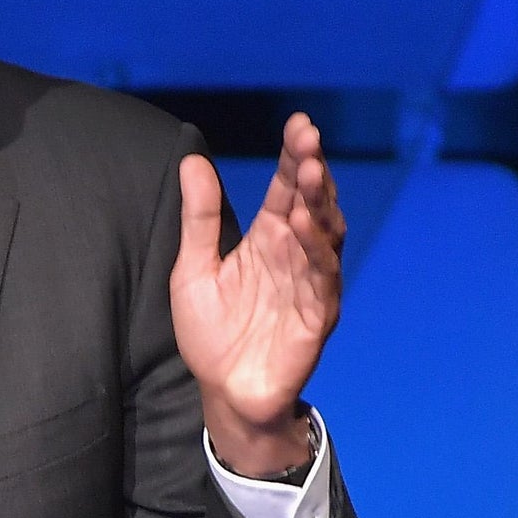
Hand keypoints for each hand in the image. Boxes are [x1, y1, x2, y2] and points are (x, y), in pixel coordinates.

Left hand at [170, 113, 345, 475]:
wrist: (225, 393)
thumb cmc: (212, 332)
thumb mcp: (194, 268)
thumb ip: (198, 218)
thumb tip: (192, 160)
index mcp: (268, 239)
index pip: (286, 188)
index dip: (294, 156)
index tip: (299, 124)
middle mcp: (295, 255)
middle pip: (311, 204)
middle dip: (312, 170)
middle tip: (309, 139)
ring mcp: (310, 284)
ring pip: (325, 236)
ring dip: (320, 204)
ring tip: (311, 173)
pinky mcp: (316, 316)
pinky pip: (322, 279)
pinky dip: (316, 252)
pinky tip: (304, 226)